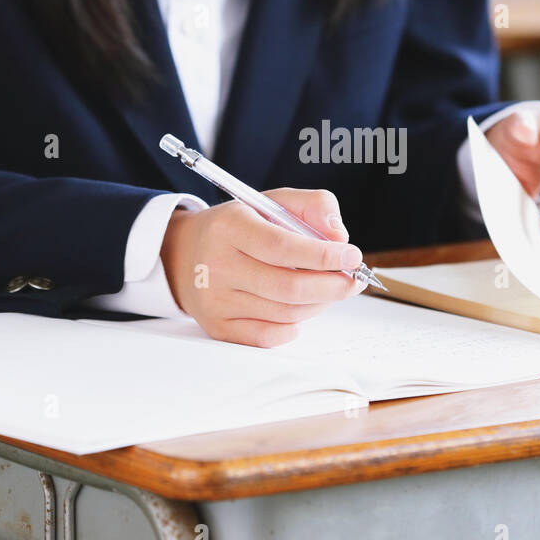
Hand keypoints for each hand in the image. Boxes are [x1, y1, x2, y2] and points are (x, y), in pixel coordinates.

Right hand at [159, 188, 364, 346]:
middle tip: (353, 280)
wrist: (186, 253)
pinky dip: (294, 326)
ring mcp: (215, 300)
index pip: (284, 247)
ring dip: (318, 304)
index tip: (353, 256)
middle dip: (332, 286)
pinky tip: (299, 309)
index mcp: (230, 226)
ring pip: (285, 313)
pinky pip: (268, 336)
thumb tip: (339, 236)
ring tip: (327, 290)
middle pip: (289, 287)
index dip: (325, 255)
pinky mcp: (217, 326)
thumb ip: (314, 206)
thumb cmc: (241, 227)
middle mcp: (217, 264)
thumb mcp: (273, 202)